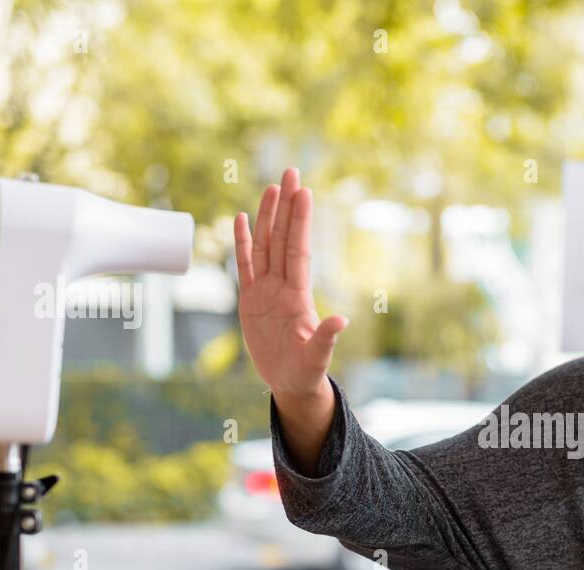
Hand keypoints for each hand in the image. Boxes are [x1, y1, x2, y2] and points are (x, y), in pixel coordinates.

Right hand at [234, 167, 347, 398]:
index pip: (298, 249)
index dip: (300, 221)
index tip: (304, 192)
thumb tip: (342, 321)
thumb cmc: (306, 372)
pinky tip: (242, 219)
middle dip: (286, 205)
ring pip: (265, 244)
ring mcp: (266, 290)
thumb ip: (326, 338)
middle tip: (291, 172)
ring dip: (267, 216)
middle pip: (283, 237)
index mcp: (297, 295)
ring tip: (271, 187)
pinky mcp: (250, 299)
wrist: (290, 383)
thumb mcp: (316, 357)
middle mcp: (282, 286)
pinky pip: (245, 264)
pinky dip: (243, 242)